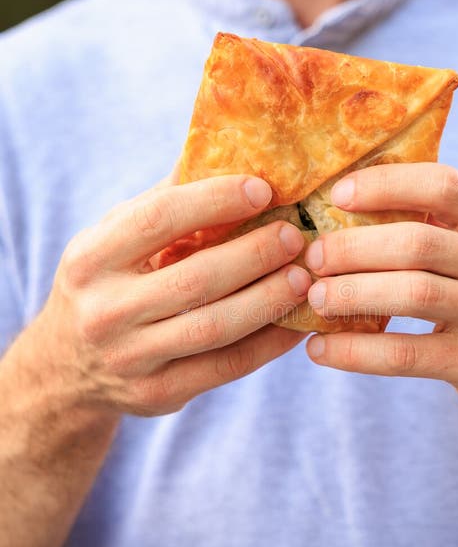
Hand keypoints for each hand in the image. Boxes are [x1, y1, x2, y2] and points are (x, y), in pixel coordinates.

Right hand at [34, 173, 310, 415]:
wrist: (65, 370)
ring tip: (303, 277)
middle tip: (295, 235)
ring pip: (215, 327)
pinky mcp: (158, 394)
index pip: (158, 220)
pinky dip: (268, 344)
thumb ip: (161, 205)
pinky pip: (226, 366)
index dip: (215, 201)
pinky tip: (295, 323)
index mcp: (91, 259)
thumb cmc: (104, 286)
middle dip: (254, 254)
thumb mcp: (111, 240)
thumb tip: (228, 152)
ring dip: (268, 300)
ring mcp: (131, 358)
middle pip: (195, 279)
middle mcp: (105, 311)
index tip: (263, 189)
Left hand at [304, 162, 457, 424]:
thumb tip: (342, 199)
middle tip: (313, 257)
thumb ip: (434, 222)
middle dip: (354, 247)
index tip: (337, 194)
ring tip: (314, 297)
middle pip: (418, 243)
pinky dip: (355, 352)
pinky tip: (321, 349)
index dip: (385, 185)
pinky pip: (406, 354)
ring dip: (352, 293)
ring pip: (412, 294)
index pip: (443, 185)